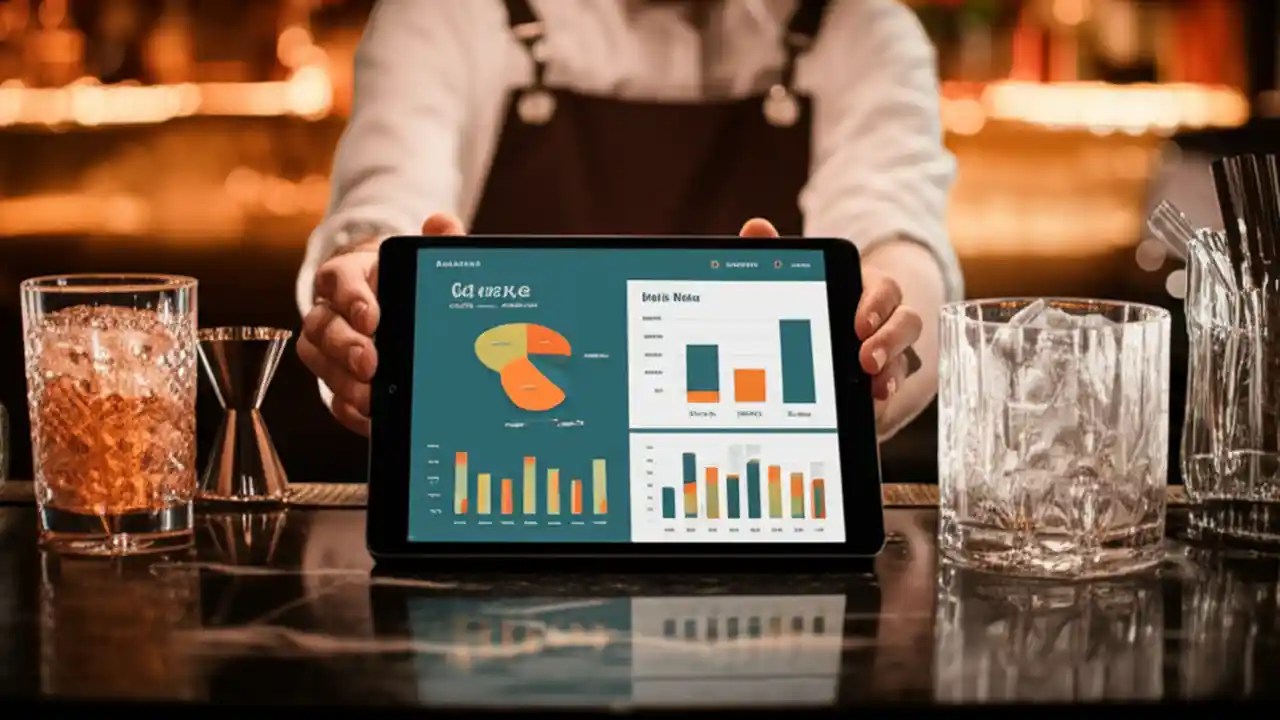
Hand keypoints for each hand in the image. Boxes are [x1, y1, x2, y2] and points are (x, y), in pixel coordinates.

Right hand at [298, 213, 463, 434]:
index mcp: (350, 274)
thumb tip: (442, 223)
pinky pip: (331, 396)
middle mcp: (331, 309)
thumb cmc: (405, 283)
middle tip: (371, 363)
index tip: (372, 317)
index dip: (350, 298)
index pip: (338, 279)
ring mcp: (328, 346)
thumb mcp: (421, 262)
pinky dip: (349, 408)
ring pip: (318, 361)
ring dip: (343, 381)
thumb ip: (435, 243)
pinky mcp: (337, 378)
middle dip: (345, 347)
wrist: (397, 309)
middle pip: (322, 325)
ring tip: (372, 398)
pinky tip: (372, 417)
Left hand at [738, 218, 921, 402]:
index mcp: (862, 290)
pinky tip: (873, 401)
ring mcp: (886, 352)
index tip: (858, 324)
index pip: (883, 290)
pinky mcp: (881, 381)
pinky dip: (885, 392)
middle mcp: (882, 321)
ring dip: (891, 370)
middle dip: (889, 339)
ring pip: (905, 356)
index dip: (875, 305)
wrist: (802, 354)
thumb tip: (756, 227)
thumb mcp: (785, 282)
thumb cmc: (800, 306)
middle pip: (905, 322)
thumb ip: (769, 255)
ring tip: (873, 384)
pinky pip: (894, 385)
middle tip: (865, 359)